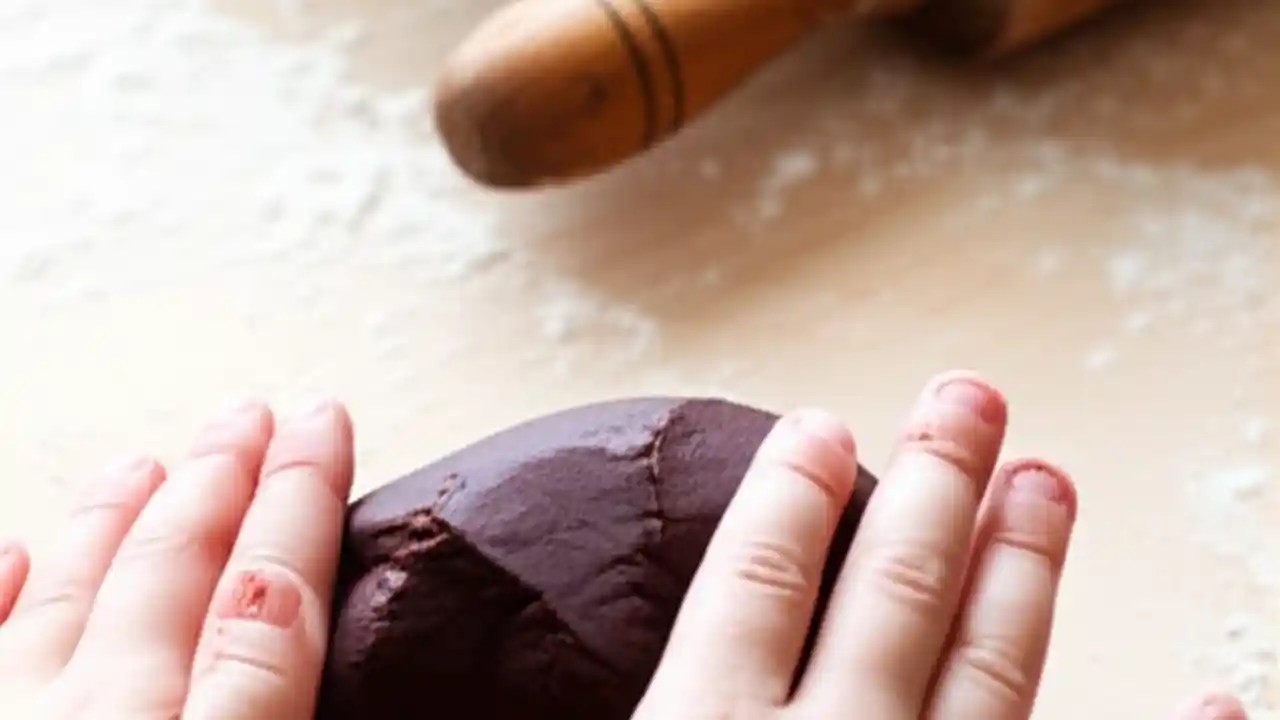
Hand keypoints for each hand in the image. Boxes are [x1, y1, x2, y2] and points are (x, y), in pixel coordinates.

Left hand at [0, 400, 355, 718]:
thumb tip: (402, 707)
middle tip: (249, 420)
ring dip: (113, 521)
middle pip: (173, 571)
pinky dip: (2, 590)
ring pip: (67, 597)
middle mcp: (101, 719)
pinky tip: (15, 554)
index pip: (277, 598)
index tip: (321, 428)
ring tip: (144, 465)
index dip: (303, 500)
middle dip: (219, 480)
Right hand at [635, 371, 1245, 719]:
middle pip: (892, 594)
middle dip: (935, 483)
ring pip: (989, 670)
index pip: (754, 587)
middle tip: (968, 396)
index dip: (788, 496)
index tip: (818, 425)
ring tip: (1049, 480)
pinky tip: (1215, 694)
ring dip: (1027, 568)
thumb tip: (461, 705)